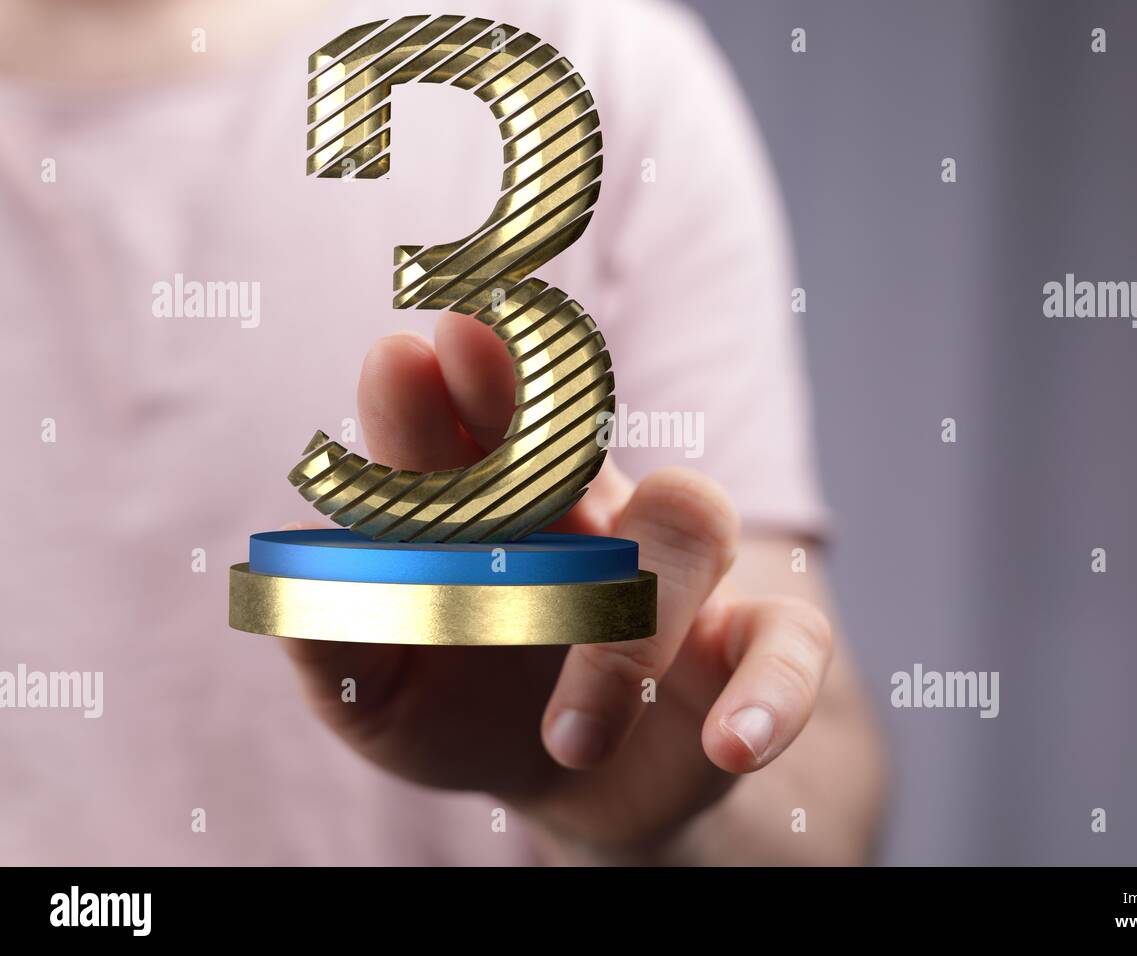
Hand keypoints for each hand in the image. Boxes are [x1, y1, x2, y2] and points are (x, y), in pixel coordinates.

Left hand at [280, 318, 849, 853]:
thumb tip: (276, 568)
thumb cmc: (469, 717)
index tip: (407, 351)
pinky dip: (770, 689)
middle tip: (459, 362)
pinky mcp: (748, 649)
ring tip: (567, 739)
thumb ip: (333, 640)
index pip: (474, 430)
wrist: (582, 791)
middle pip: (580, 438)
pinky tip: (730, 744)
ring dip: (625, 633)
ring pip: (688, 526)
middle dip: (526, 406)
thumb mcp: (381, 696)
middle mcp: (591, 517)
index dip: (448, 391)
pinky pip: (790, 640)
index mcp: (497, 514)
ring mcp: (680, 575)